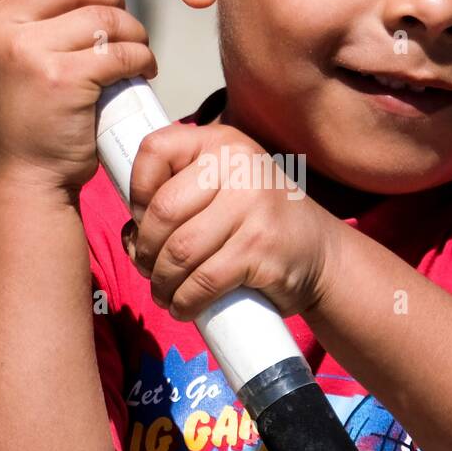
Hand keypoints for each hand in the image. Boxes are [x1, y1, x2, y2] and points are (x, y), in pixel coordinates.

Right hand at [0, 0, 157, 194]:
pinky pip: (120, 50)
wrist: (29, 174)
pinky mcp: (65, 78)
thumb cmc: (28, 117)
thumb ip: (28, 20)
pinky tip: (142, 69)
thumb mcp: (8, 60)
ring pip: (103, 17)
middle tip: (120, 23)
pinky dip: (141, 57)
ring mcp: (29, 53)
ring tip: (135, 52)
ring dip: (132, 32)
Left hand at [120, 122, 340, 319]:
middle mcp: (239, 165)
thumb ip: (182, 193)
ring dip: (162, 282)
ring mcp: (252, 206)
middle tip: (150, 269)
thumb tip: (129, 234)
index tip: (144, 220)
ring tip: (165, 292)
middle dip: (146, 250)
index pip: (154, 150)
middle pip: (162, 211)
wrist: (322, 255)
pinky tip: (184, 307)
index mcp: (222, 143)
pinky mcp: (260, 249)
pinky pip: (203, 281)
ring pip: (179, 251)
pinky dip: (185, 302)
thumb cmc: (259, 223)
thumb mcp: (226, 187)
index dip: (137, 191)